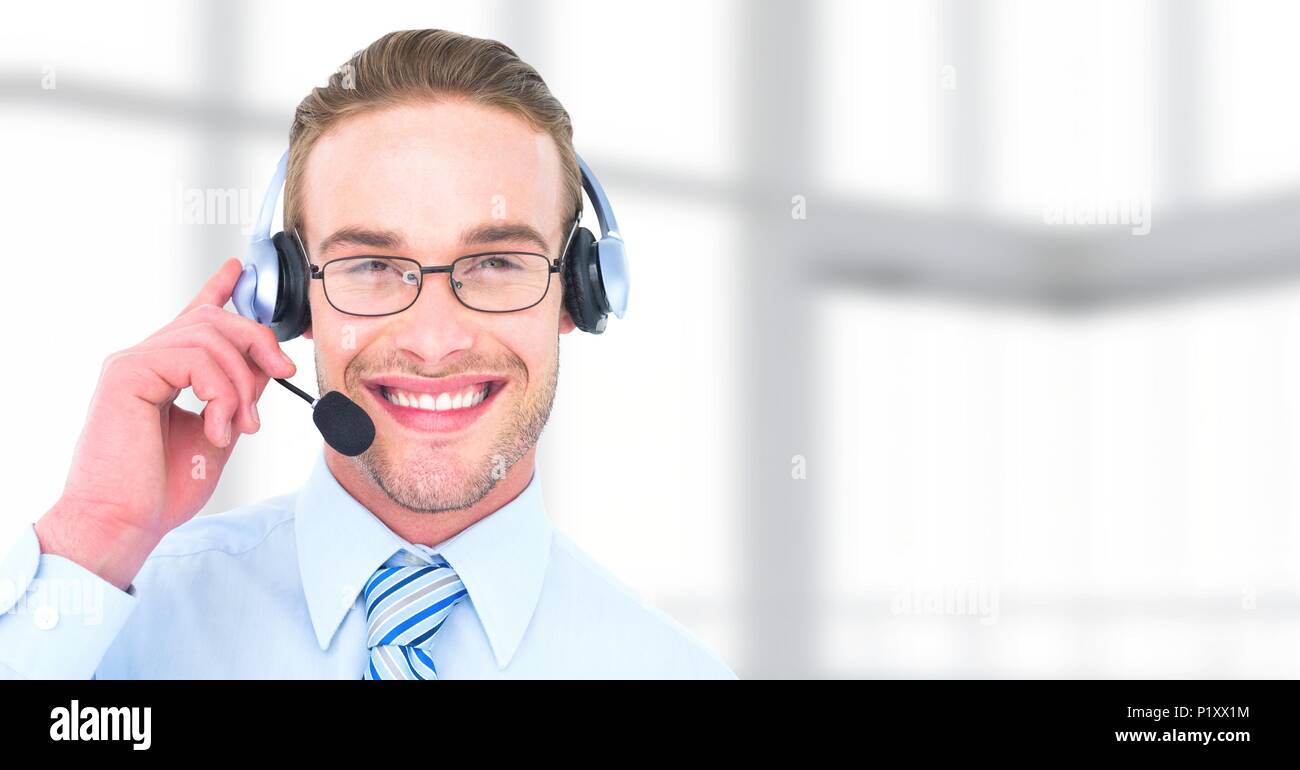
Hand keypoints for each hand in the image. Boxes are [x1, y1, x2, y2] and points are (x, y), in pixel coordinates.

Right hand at [34, 258, 296, 589]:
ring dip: (240, 383)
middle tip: (282, 373)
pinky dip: (220, 393)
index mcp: (162, 374)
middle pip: (213, 320)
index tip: (238, 271)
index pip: (191, 320)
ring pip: (209, 338)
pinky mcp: (127, 373)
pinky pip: (194, 359)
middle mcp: (144, 361)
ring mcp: (132, 363)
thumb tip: (263, 367)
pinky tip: (218, 427)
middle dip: (258, 341)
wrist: (122, 523)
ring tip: (240, 425)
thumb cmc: (159, 490)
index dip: (217, 291)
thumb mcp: (217, 434)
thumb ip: (236, 396)